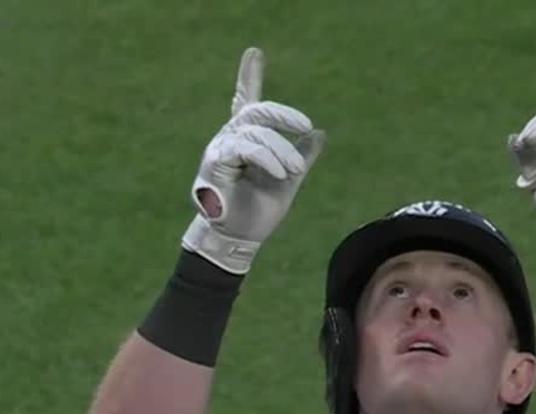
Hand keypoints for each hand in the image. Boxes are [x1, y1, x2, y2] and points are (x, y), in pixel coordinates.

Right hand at [181, 47, 325, 274]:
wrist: (242, 238)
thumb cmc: (259, 210)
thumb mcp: (290, 179)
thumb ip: (302, 156)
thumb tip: (321, 132)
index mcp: (248, 140)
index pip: (247, 101)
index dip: (249, 76)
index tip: (255, 53)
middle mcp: (231, 139)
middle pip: (257, 112)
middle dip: (282, 115)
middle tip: (305, 126)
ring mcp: (221, 149)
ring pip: (253, 132)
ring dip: (279, 149)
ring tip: (293, 169)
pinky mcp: (214, 164)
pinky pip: (241, 148)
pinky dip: (264, 157)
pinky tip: (279, 171)